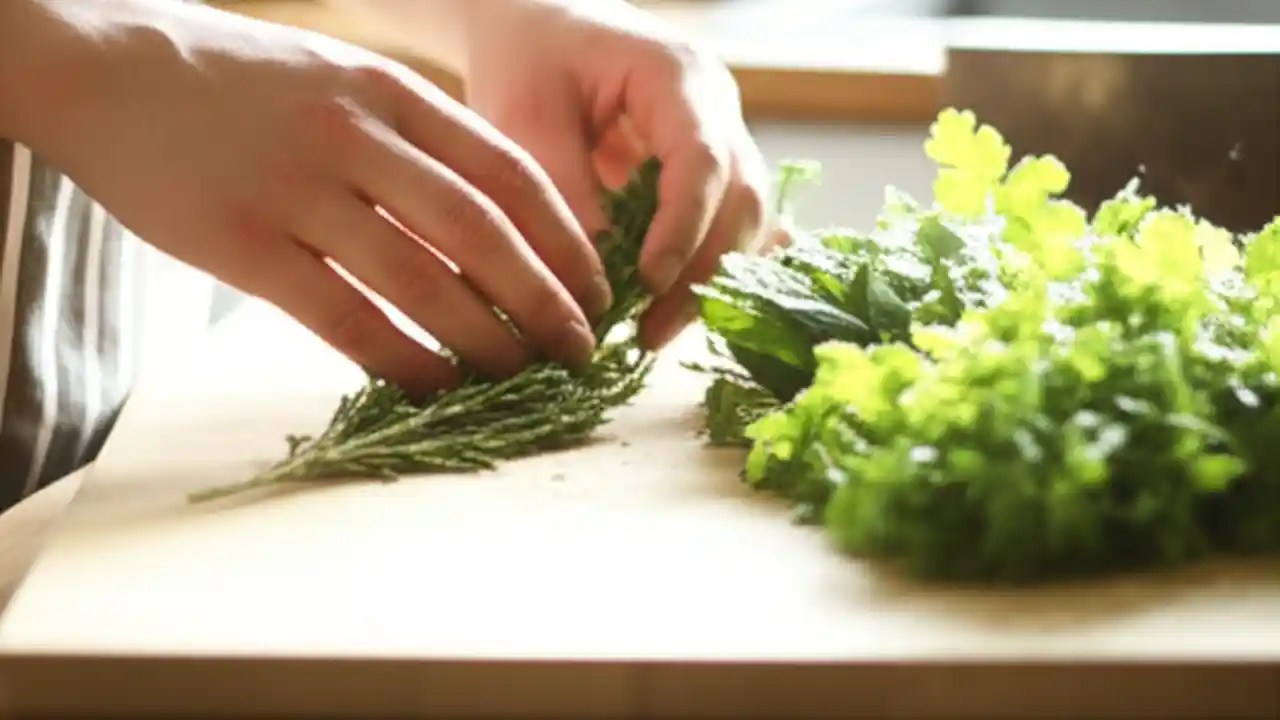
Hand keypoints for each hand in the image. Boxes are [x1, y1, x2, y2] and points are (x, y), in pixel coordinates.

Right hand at [10, 0, 610, 395]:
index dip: (564, 240)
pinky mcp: (244, 245)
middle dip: (543, 299)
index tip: (595, 288)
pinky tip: (434, 386)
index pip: (508, 173)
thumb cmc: (239, 82)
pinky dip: (401, 359)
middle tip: (579, 350)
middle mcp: (356, 137)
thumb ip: (413, 134)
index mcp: (390, 93)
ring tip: (520, 378)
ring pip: (420, 280)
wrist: (108, 66)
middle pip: (480, 231)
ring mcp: (299, 189)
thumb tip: (492, 216)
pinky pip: (343, 317)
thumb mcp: (341, 78)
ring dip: (483, 339)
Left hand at [452, 0, 770, 349]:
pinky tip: (678, 310)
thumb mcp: (526, 120)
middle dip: (702, 272)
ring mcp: (723, 139)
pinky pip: (726, 226)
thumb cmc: (526, 59)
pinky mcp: (709, 172)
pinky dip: (704, 269)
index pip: (703, 162)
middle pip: (741, 199)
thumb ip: (565, 192)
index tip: (646, 285)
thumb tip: (599, 282)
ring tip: (652, 332)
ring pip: (745, 221)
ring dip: (706, 280)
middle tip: (649, 332)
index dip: (682, 230)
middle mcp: (718, 108)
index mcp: (679, 77)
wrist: (535, 27)